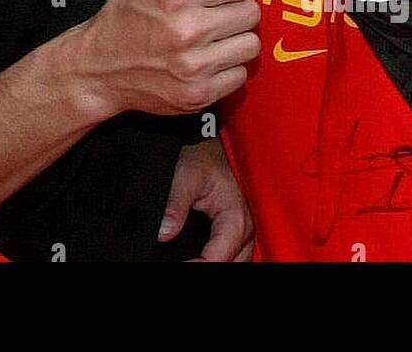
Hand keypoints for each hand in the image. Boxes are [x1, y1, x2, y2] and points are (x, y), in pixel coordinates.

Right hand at [73, 0, 259, 120]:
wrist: (100, 68)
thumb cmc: (128, 16)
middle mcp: (186, 31)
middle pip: (251, 12)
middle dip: (236, 7)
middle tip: (213, 11)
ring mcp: (194, 67)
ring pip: (250, 44)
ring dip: (235, 38)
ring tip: (209, 37)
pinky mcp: (199, 94)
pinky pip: (240, 74)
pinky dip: (227, 67)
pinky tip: (204, 59)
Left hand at [159, 138, 254, 261]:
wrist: (215, 146)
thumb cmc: (206, 156)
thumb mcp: (186, 176)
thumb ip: (175, 206)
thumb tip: (164, 233)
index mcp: (237, 219)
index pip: (216, 260)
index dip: (195, 265)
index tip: (175, 264)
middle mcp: (247, 229)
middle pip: (231, 265)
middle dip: (206, 266)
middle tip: (181, 261)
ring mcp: (246, 232)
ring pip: (236, 262)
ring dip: (215, 263)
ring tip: (188, 260)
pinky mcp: (239, 231)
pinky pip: (234, 255)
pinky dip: (219, 258)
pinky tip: (199, 258)